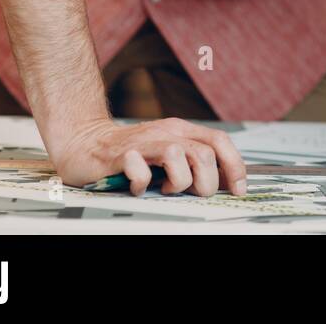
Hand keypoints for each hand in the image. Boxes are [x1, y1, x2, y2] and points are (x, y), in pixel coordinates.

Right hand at [51, 117, 247, 196]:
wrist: (86, 144)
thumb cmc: (132, 155)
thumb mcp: (168, 153)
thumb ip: (193, 161)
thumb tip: (226, 182)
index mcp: (182, 130)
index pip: (220, 142)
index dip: (235, 167)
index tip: (238, 190)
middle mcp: (167, 132)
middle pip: (204, 154)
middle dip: (206, 183)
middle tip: (192, 193)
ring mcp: (144, 142)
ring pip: (179, 156)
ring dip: (178, 182)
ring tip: (165, 189)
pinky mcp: (121, 155)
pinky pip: (141, 171)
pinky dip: (144, 185)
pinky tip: (139, 188)